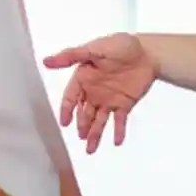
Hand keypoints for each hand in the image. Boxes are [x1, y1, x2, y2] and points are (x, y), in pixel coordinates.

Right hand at [44, 33, 157, 153]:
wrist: (149, 51)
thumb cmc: (121, 46)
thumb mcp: (95, 49)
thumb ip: (72, 56)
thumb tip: (46, 61)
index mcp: (83, 78)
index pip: (71, 98)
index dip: (66, 111)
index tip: (64, 123)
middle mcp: (94, 91)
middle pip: (84, 113)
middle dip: (82, 126)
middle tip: (82, 138)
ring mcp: (109, 99)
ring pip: (99, 120)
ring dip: (95, 134)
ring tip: (91, 149)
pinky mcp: (124, 104)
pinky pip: (119, 121)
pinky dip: (118, 131)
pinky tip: (117, 142)